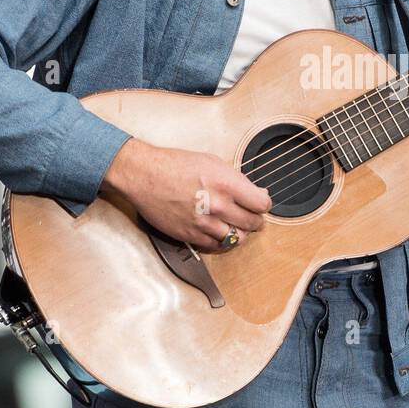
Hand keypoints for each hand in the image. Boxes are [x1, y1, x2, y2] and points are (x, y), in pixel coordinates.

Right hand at [101, 140, 271, 250]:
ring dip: (240, 232)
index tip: (260, 203)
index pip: (261, 204)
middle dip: (255, 220)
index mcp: (226, 184)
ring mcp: (204, 223)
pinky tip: (219, 231)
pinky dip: (221, 240)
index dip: (264, 204)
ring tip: (236, 224)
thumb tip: (255, 192)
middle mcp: (218, 205)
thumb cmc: (175, 165)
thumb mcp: (212, 162)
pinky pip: (216, 245)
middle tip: (252, 216)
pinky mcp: (190, 235)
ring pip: (237, 238)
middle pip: (252, 223)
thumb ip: (235, 179)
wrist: (144, 175)